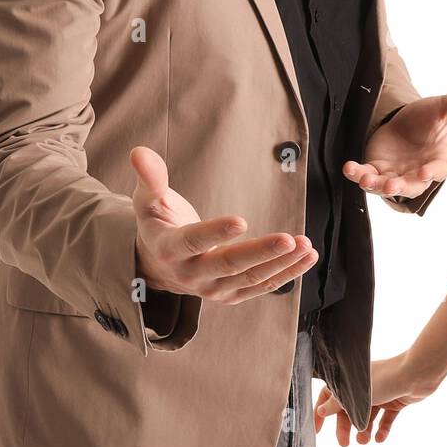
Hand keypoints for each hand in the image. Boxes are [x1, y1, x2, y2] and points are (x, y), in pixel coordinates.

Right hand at [130, 146, 318, 302]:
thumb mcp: (148, 199)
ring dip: (281, 263)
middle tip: (288, 238)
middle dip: (261, 252)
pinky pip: (262, 287)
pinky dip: (286, 274)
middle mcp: (191, 274)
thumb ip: (150, 177)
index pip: (193, 242)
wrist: (159, 264)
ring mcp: (213, 289)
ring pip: (250, 278)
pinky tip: (307, 257)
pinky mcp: (231, 294)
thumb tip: (139, 152)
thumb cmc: (158, 223)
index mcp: (169, 249)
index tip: (241, 220)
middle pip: (229, 265)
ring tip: (305, 244)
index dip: (216, 232)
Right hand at [313, 351, 436, 444]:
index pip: (329, 396)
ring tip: (364, 442)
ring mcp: (381, 394)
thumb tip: (321, 410)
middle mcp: (364, 386)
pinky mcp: (395, 401)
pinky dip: (382, 429)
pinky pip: (385, 418)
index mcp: (351, 380)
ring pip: (368, 416)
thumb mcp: (357, 393)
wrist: (417, 374)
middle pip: (349, 409)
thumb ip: (338, 403)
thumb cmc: (385, 379)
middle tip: (345, 445)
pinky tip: (380, 438)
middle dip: (346, 427)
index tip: (317, 431)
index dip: (322, 412)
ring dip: (364, 430)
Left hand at [343, 87, 446, 198]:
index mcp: (439, 161)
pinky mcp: (376, 169)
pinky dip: (356, 174)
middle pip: (411, 186)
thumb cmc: (431, 118)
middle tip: (392, 184)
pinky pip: (365, 175)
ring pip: (385, 185)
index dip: (432, 173)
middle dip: (400, 186)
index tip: (424, 172)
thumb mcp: (444, 108)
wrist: (407, 121)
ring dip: (375, 185)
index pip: (438, 170)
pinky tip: (348, 168)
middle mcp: (417, 173)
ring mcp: (396, 173)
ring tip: (365, 179)